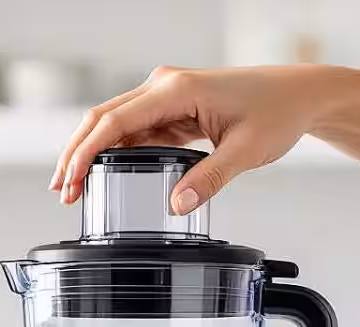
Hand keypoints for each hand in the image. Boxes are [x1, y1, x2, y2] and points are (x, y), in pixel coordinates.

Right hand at [50, 64, 328, 210]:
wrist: (299, 95)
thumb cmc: (276, 111)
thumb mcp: (244, 151)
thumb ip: (208, 179)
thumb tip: (175, 206)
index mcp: (176, 89)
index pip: (114, 121)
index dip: (85, 153)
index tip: (69, 180)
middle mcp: (165, 86)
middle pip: (103, 118)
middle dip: (76, 154)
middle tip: (61, 191)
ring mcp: (168, 96)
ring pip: (116, 125)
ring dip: (93, 154)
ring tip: (74, 188)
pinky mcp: (174, 109)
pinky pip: (137, 131)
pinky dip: (117, 153)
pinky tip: (107, 175)